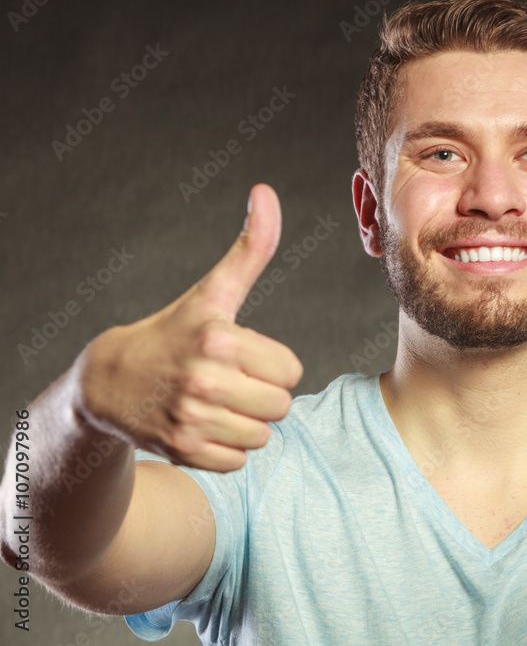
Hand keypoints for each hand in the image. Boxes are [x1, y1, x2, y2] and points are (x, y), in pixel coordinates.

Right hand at [77, 184, 302, 471]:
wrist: (109, 383)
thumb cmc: (172, 333)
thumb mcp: (212, 293)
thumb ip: (249, 249)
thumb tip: (266, 192)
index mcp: (220, 339)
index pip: (292, 371)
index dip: (273, 366)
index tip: (242, 358)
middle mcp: (206, 380)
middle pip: (281, 406)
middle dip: (262, 396)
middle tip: (229, 383)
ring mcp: (192, 418)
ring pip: (262, 436)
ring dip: (246, 424)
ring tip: (214, 404)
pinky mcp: (183, 451)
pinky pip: (239, 461)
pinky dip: (226, 449)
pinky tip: (201, 426)